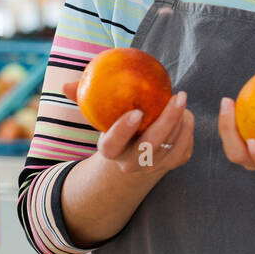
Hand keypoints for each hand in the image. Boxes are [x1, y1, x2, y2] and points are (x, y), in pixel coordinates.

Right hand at [62, 82, 193, 176]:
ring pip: (172, 146)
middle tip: (179, 96)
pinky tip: (185, 115)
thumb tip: (66, 86)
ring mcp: (154, 167)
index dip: (123, 130)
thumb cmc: (115, 126)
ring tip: (181, 101)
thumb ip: (84, 99)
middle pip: (151, 145)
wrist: (135, 155)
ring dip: (181, 121)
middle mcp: (132, 163)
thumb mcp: (99, 116)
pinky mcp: (174, 164)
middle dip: (167, 120)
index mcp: (110, 150)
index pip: (113, 143)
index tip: (136, 112)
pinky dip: (188, 129)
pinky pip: (185, 147)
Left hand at [217, 96, 254, 181]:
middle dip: (231, 138)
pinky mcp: (237, 143)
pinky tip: (230, 98)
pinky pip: (229, 132)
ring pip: (230, 145)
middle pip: (239, 157)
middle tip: (232, 112)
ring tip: (228, 102)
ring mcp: (246, 155)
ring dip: (225, 125)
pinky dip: (228, 117)